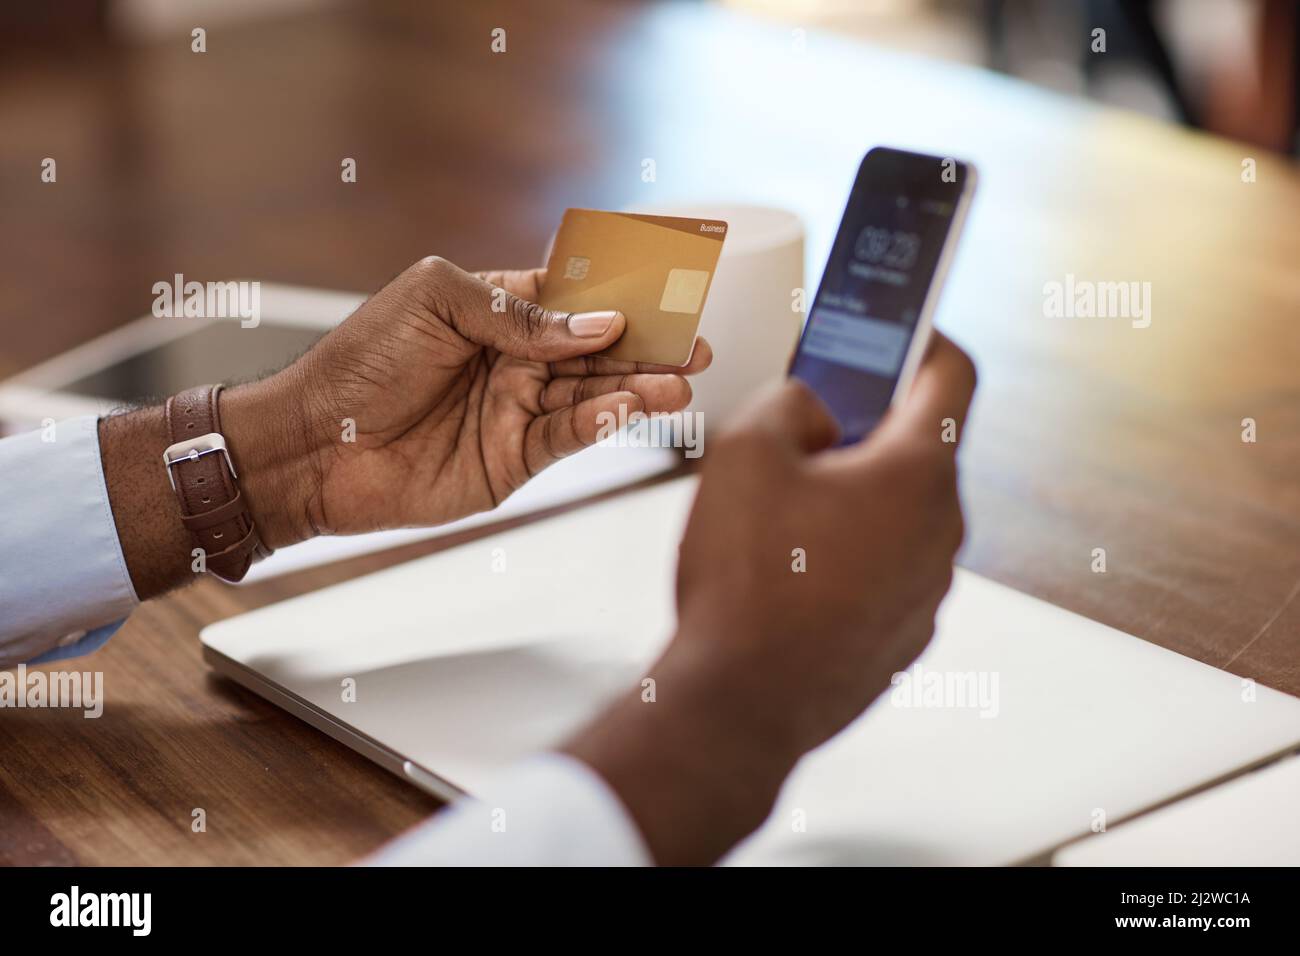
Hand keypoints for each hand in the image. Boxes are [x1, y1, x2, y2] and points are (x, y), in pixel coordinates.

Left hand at [102, 256, 710, 597]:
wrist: (315, 443)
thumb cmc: (360, 362)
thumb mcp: (434, 302)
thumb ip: (517, 311)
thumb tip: (594, 324)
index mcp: (498, 311)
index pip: (574, 296)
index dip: (622, 290)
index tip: (669, 284)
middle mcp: (517, 361)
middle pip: (599, 351)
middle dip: (649, 346)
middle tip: (694, 344)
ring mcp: (517, 411)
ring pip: (595, 396)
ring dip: (641, 387)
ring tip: (681, 382)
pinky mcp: (513, 461)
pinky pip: (568, 438)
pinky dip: (599, 422)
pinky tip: (628, 408)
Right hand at [563, 333, 976, 864]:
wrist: (739, 704)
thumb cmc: (745, 582)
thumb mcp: (744, 451)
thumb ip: (790, 400)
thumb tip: (813, 407)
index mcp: (917, 474)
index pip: (951, 374)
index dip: (923, 336)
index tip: (895, 327)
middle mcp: (942, 532)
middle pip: (919, 448)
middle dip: (865, 427)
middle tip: (805, 428)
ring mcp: (928, 589)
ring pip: (899, 513)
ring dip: (854, 497)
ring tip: (781, 514)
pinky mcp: (904, 634)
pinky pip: (885, 568)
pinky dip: (850, 554)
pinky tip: (788, 574)